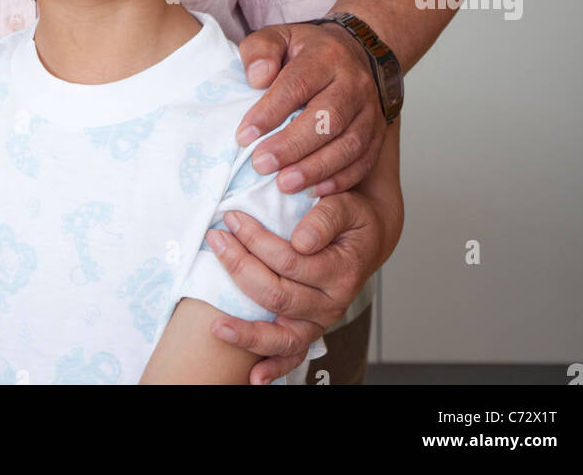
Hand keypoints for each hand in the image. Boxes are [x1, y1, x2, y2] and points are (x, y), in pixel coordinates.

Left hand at [205, 167, 402, 384]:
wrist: (367, 240)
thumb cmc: (353, 220)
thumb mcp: (346, 205)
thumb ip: (325, 217)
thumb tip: (301, 240)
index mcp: (341, 271)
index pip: (290, 260)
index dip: (256, 238)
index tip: (232, 217)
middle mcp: (332, 304)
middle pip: (277, 295)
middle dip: (240, 266)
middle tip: (217, 238)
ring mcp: (320, 323)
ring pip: (281, 336)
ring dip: (246, 330)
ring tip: (215, 325)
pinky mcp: (310, 333)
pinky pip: (291, 357)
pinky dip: (274, 369)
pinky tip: (254, 378)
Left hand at [237, 21, 385, 193]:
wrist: (356, 52)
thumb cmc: (307, 51)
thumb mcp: (278, 37)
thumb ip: (260, 51)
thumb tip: (256, 78)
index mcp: (326, 55)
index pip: (297, 83)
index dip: (270, 112)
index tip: (243, 136)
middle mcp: (354, 82)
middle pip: (327, 118)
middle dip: (292, 146)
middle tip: (261, 165)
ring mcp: (370, 109)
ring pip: (349, 144)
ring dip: (315, 168)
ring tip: (284, 184)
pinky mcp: (378, 133)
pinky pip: (364, 160)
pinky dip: (341, 179)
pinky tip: (314, 191)